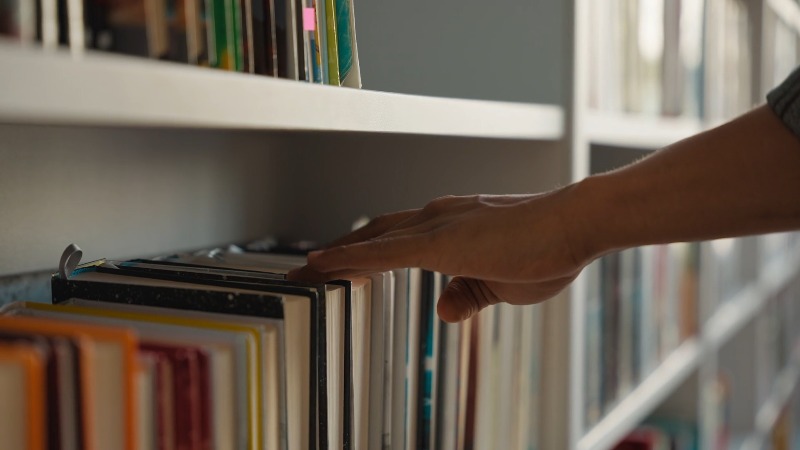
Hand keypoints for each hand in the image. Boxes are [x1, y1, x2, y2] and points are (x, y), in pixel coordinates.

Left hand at [288, 186, 595, 321]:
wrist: (576, 225)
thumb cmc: (548, 250)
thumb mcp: (500, 285)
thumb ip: (468, 294)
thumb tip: (443, 310)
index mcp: (451, 227)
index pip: (394, 239)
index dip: (362, 253)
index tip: (334, 268)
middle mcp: (437, 218)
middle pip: (373, 234)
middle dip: (337, 253)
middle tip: (304, 269)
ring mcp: (437, 225)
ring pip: (370, 240)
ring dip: (334, 256)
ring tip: (302, 271)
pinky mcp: (442, 240)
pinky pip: (383, 251)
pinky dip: (350, 258)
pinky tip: (323, 264)